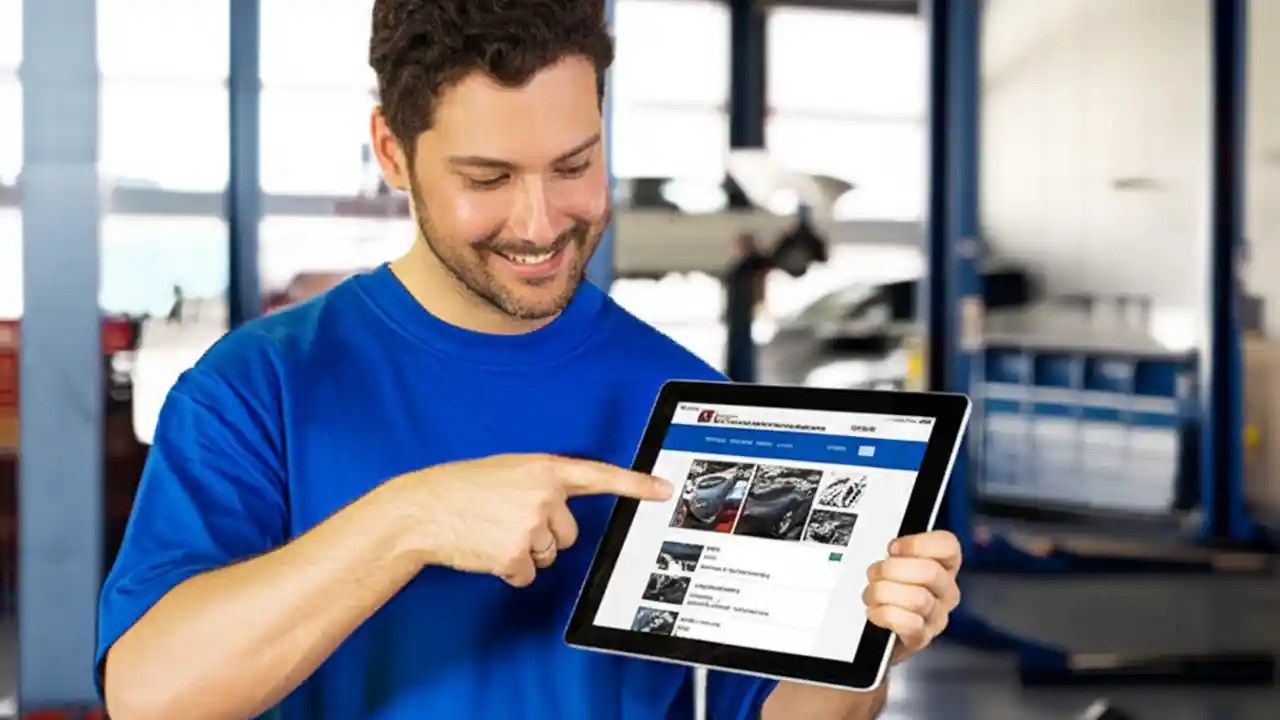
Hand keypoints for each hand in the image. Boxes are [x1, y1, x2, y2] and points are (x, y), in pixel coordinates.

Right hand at [396, 454, 672, 586]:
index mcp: (545, 469)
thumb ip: (542, 483)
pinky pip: (528, 574)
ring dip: (525, 550)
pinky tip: (487, 549)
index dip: (635, 484)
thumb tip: (561, 508)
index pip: (600, 476)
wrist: (424, 509)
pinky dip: (509, 569)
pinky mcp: (517, 555)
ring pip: (550, 554)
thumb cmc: (462, 488)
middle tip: (508, 520)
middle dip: (545, 533)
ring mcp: (532, 526)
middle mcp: (544, 495)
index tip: (662, 489)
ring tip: (492, 531)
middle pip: (569, 533)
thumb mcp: (509, 471)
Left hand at [862, 530, 961, 664]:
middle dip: (893, 569)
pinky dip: (884, 615)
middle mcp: (946, 591)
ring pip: (917, 598)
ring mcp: (936, 616)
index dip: (918, 544)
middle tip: (876, 573)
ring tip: (873, 594)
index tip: (894, 548)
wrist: (876, 630)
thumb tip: (890, 548)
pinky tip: (876, 611)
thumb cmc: (887, 589)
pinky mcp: (921, 638)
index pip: (948, 545)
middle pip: (930, 572)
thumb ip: (897, 551)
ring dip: (884, 593)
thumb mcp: (894, 561)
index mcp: (944, 566)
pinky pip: (908, 624)